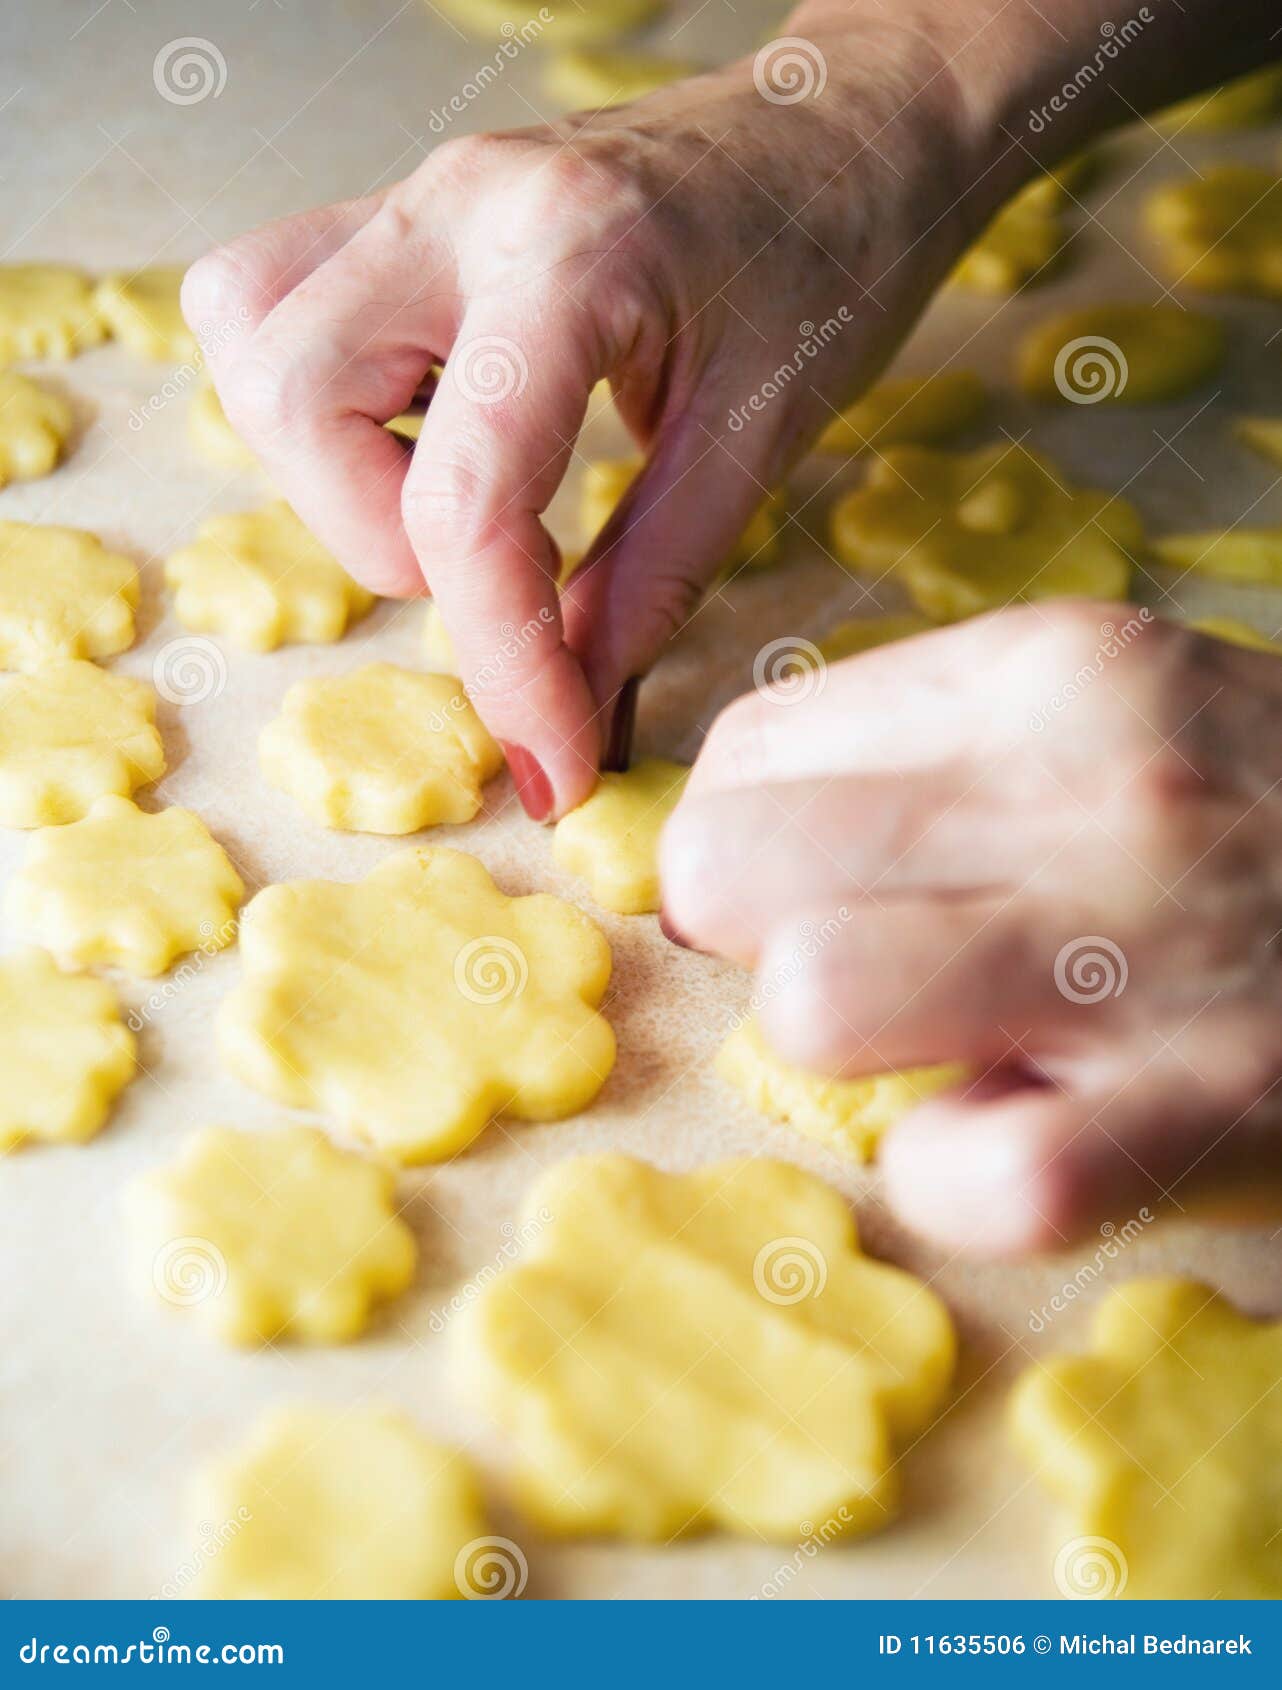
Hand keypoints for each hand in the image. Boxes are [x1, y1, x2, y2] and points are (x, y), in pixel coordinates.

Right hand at [180, 23, 982, 816]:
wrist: (844, 127)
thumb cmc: (831, 256)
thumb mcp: (760, 440)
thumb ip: (648, 586)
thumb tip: (567, 711)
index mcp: (572, 256)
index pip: (467, 499)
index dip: (503, 665)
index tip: (551, 764)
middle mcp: (459, 207)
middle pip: (291, 393)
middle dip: (374, 540)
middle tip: (492, 571)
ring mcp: (415, 197)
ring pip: (249, 335)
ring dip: (326, 468)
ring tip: (458, 501)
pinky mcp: (403, 216)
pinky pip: (275, 302)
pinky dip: (322, 408)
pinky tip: (425, 439)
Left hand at [661, 604, 1281, 1254]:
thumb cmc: (1263, 812)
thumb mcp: (1110, 710)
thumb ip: (918, 746)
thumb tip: (713, 829)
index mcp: (1047, 670)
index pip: (739, 758)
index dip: (748, 839)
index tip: (818, 878)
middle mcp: (1085, 790)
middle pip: (727, 866)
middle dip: (751, 934)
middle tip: (859, 959)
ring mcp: (1143, 957)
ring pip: (814, 1000)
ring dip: (846, 1046)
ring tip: (945, 1039)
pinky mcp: (1197, 1119)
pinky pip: (961, 1179)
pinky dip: (964, 1176)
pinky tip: (1037, 1133)